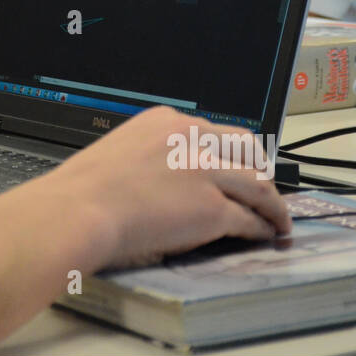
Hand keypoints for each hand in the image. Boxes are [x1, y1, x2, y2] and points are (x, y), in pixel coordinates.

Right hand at [40, 106, 290, 270]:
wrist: (77, 210)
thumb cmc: (82, 190)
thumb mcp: (118, 151)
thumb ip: (148, 155)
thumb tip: (162, 179)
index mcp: (164, 120)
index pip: (212, 129)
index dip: (229, 151)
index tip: (235, 164)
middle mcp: (190, 137)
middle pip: (246, 149)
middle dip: (260, 168)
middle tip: (266, 188)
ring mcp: (205, 171)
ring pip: (258, 184)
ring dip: (273, 204)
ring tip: (278, 218)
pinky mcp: (212, 208)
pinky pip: (249, 218)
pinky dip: (261, 228)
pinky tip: (263, 235)